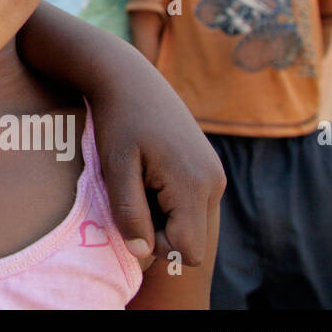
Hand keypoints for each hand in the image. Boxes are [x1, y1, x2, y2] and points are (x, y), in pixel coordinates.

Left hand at [93, 82, 225, 267]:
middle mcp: (214, 182)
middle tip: (133, 194)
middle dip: (160, 229)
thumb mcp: (116, 167)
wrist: (130, 79)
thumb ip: (129, 211)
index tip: (131, 213)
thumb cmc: (118, 121)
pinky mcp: (208, 168)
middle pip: (192, 239)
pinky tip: (150, 173)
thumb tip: (141, 251)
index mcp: (194, 185)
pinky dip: (170, 200)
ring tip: (140, 180)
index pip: (188, 251)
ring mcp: (215, 174)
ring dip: (163, 214)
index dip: (156, 245)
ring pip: (193, 222)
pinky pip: (193, 204)